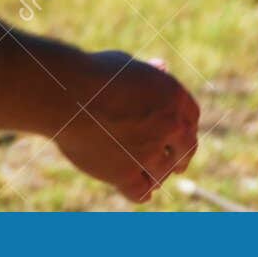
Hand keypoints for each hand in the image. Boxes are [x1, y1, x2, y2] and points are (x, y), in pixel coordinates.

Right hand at [52, 51, 200, 202]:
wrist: (66, 94)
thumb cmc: (91, 73)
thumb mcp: (126, 65)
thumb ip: (148, 74)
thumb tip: (162, 67)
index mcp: (174, 97)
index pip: (191, 119)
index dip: (184, 129)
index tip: (178, 137)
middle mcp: (170, 126)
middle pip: (185, 148)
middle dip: (180, 156)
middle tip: (176, 164)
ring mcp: (149, 153)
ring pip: (162, 172)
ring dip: (158, 174)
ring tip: (151, 177)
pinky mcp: (126, 174)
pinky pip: (140, 191)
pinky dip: (141, 191)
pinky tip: (141, 191)